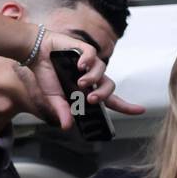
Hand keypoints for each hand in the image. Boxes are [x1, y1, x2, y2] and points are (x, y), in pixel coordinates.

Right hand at [28, 31, 144, 128]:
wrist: (35, 53)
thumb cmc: (46, 74)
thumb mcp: (53, 97)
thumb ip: (62, 110)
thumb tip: (67, 127)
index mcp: (87, 89)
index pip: (110, 99)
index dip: (126, 105)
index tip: (140, 110)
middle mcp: (92, 76)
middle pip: (109, 86)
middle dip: (103, 94)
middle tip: (91, 99)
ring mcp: (88, 62)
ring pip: (102, 71)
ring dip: (93, 78)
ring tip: (80, 82)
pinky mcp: (83, 49)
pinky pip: (93, 55)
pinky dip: (88, 60)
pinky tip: (79, 65)